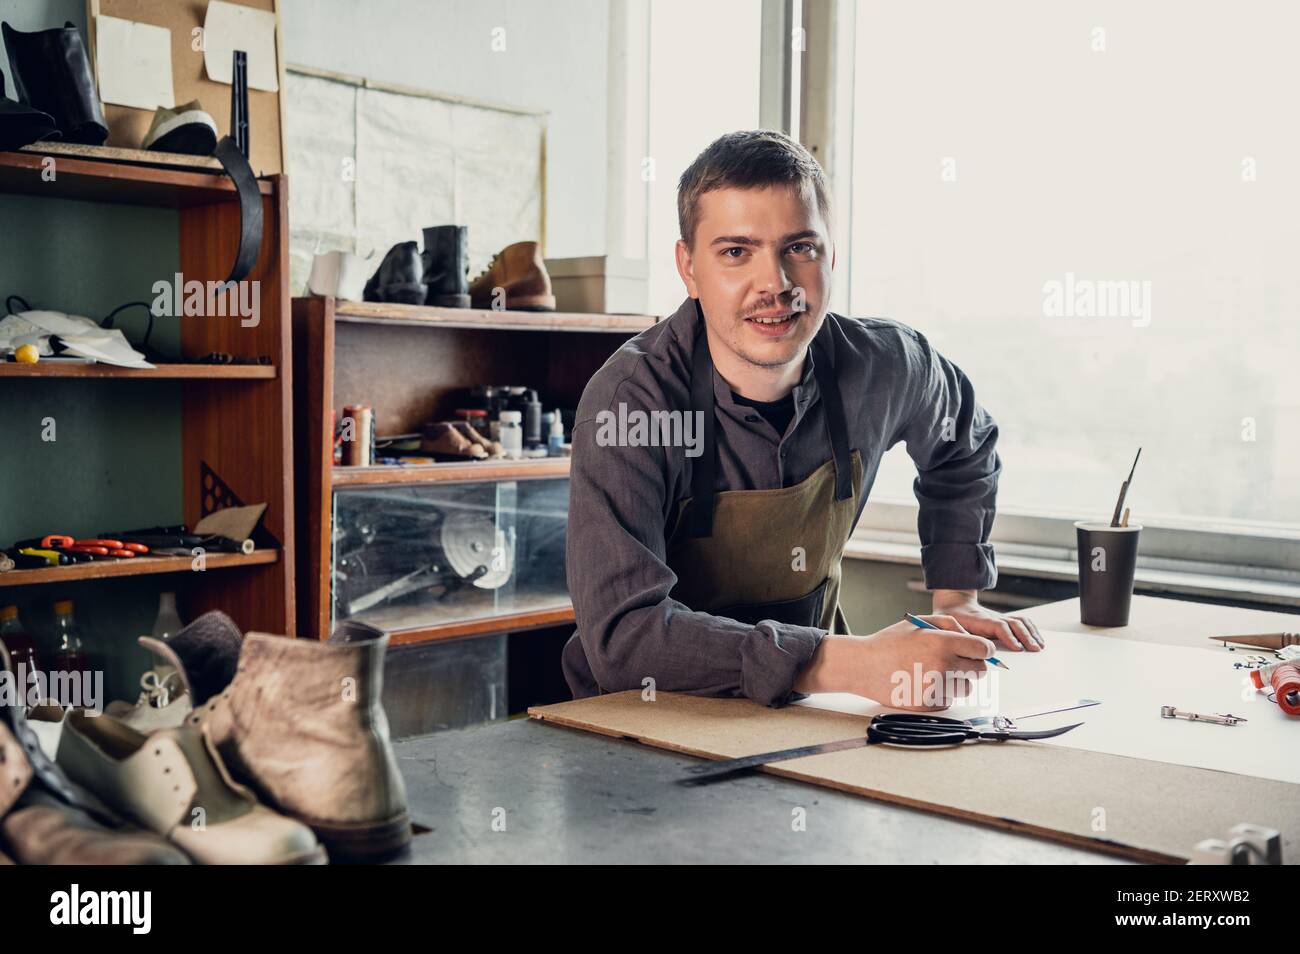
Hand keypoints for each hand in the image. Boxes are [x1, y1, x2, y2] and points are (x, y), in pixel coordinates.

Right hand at [796, 615, 996, 709]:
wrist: (862, 666)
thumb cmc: (890, 642)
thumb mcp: (918, 623)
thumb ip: (950, 625)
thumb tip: (973, 640)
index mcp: (943, 642)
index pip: (984, 650)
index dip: (983, 650)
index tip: (977, 651)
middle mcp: (943, 665)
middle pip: (980, 671)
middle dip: (972, 666)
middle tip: (956, 662)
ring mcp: (936, 687)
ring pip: (966, 688)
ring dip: (957, 682)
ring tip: (934, 673)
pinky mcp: (928, 705)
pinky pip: (949, 700)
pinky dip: (941, 694)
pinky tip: (922, 684)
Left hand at [930, 589, 1044, 651]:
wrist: (954, 605)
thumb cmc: (952, 622)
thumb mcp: (951, 630)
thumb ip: (960, 640)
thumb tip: (968, 654)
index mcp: (979, 621)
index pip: (998, 626)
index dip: (1009, 636)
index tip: (1017, 648)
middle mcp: (992, 618)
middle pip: (1013, 623)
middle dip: (1025, 637)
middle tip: (1034, 650)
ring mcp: (1000, 618)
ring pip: (1020, 621)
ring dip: (1031, 633)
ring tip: (1039, 646)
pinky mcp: (1004, 620)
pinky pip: (1022, 622)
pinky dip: (1032, 629)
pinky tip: (1038, 640)